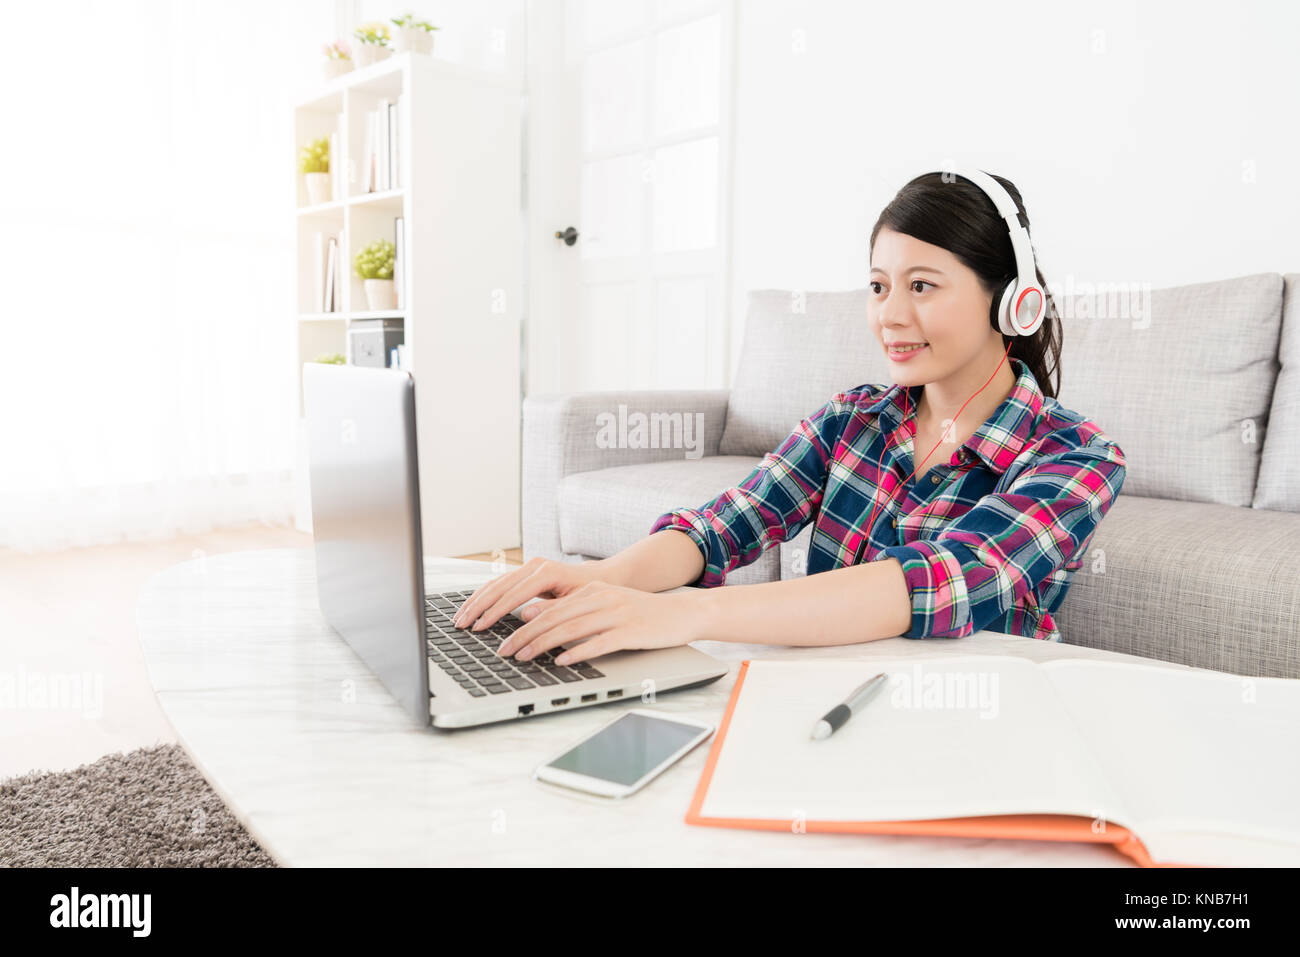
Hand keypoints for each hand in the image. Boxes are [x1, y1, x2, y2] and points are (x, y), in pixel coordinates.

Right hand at [453, 556, 608, 632]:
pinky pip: (499, 584)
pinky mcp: (525, 573)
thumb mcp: (577, 604)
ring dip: (475, 601)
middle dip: (477, 606)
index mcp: (547, 572)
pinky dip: (483, 597)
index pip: (513, 594)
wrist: (600, 577)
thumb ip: (552, 609)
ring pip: (495, 584)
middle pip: (498, 586)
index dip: (494, 612)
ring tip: (459, 618)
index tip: (480, 626)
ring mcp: (528, 567)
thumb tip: (525, 616)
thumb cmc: (592, 592)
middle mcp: (535, 566)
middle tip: (461, 624)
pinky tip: (472, 608)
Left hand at [497, 581, 708, 665]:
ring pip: (571, 628)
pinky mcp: (630, 631)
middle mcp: (601, 598)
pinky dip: (578, 652)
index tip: (502, 640)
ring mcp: (616, 614)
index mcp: (591, 591)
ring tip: (523, 658)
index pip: (549, 607)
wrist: (683, 613)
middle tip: (504, 652)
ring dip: (543, 644)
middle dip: (525, 635)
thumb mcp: (603, 605)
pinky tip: (562, 662)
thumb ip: (571, 609)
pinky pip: (599, 642)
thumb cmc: (641, 614)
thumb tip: (531, 615)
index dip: (522, 624)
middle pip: (555, 617)